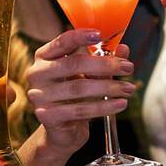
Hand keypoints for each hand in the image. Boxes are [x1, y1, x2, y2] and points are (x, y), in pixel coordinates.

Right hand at [26, 29, 135, 151]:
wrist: (63, 130)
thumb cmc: (75, 97)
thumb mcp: (90, 75)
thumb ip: (104, 60)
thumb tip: (124, 49)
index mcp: (44, 57)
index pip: (61, 42)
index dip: (80, 37)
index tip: (100, 34)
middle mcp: (37, 74)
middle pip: (73, 64)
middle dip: (104, 65)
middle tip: (128, 67)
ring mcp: (39, 95)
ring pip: (79, 88)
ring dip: (108, 87)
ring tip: (129, 88)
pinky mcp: (47, 116)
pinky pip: (79, 110)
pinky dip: (104, 107)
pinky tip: (120, 104)